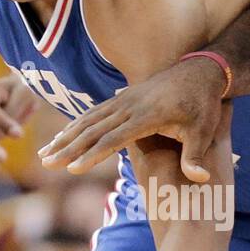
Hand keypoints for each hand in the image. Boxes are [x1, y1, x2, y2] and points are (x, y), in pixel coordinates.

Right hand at [39, 58, 225, 181]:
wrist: (202, 71)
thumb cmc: (204, 104)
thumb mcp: (205, 130)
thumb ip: (196, 155)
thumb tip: (201, 179)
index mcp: (147, 116)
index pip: (113, 138)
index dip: (92, 154)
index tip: (73, 169)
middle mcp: (130, 106)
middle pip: (92, 130)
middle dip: (68, 148)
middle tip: (47, 164)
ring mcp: (124, 99)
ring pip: (88, 119)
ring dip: (65, 136)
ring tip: (45, 154)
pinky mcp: (123, 97)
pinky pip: (94, 112)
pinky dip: (75, 125)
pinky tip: (62, 136)